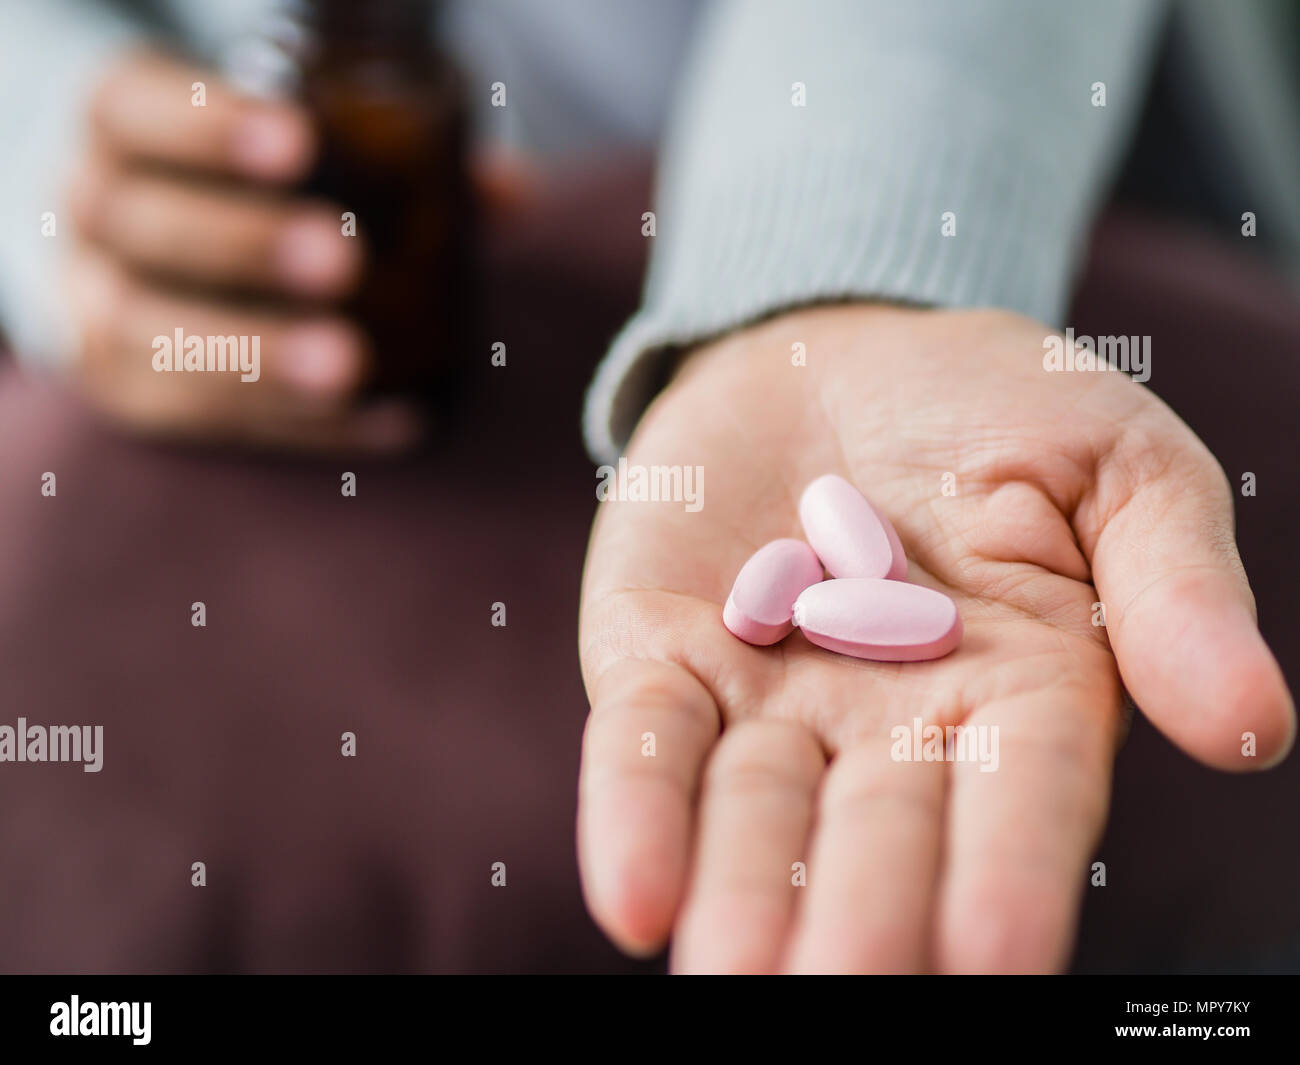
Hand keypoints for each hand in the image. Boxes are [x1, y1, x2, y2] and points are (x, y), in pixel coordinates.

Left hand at [576, 303, 1293, 972]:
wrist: (837, 351)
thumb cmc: (996, 408)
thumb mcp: (1117, 466)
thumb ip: (1174, 586)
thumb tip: (1254, 726)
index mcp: (1021, 698)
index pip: (1022, 805)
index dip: (1013, 876)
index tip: (999, 955)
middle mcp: (886, 728)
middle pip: (876, 841)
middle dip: (862, 921)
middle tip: (839, 1001)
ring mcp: (766, 703)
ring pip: (754, 817)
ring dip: (743, 900)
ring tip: (728, 983)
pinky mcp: (661, 660)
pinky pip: (646, 746)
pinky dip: (637, 815)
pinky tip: (631, 898)